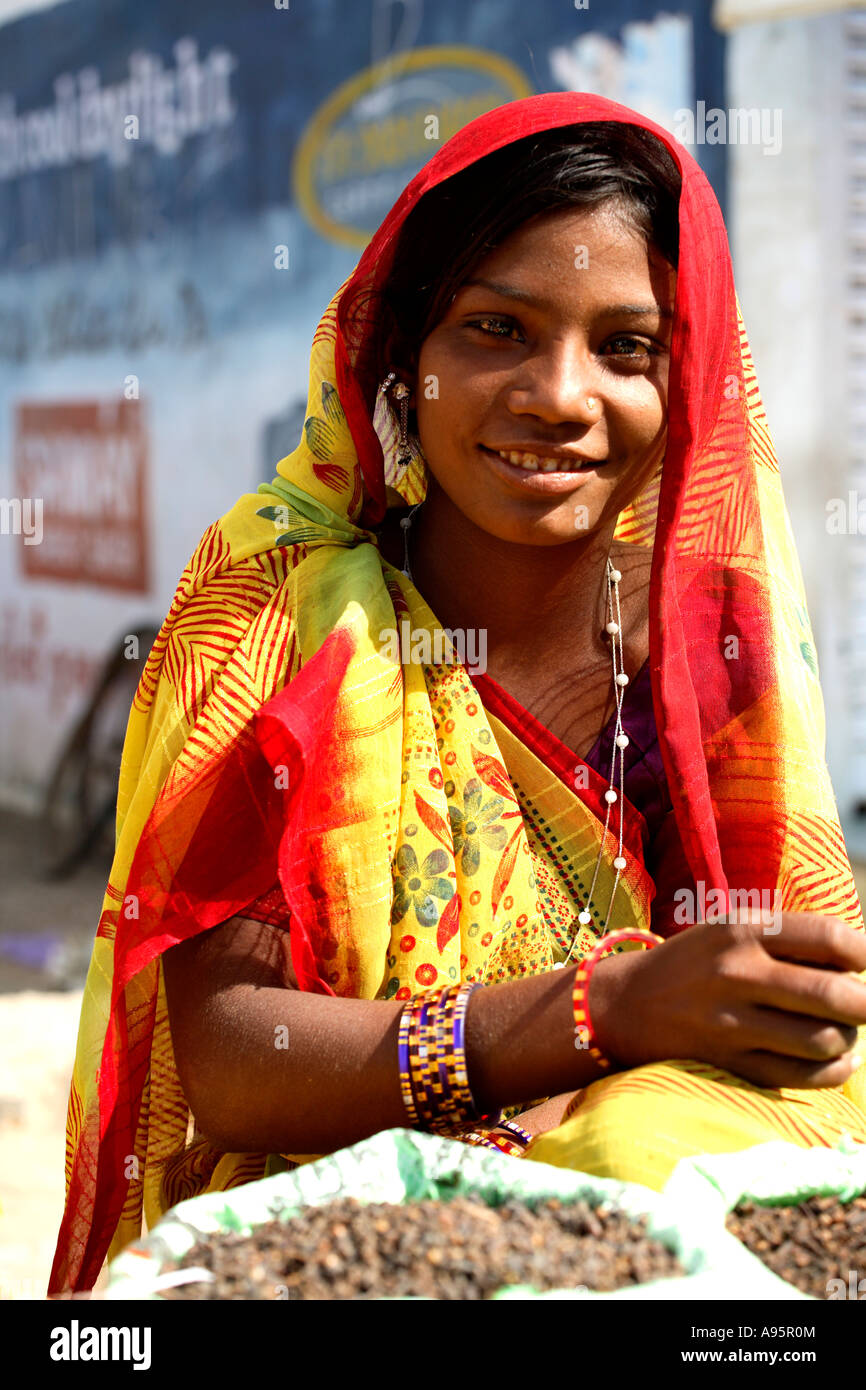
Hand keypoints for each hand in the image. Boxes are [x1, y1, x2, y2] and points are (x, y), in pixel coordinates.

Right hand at [588, 911, 865, 1088]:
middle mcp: (737, 973)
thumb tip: (861, 965)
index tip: (863, 964)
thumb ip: (791, 939)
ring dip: (848, 1039)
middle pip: (836, 995)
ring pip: (825, 1040)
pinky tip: (835, 1060)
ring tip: (843, 1031)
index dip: (863, 953)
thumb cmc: (696, 963)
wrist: (625, 1004)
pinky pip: (803, 1076)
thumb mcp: (732, 929)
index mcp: (742, 930)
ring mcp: (731, 1022)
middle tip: (862, 1004)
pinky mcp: (728, 1063)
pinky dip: (834, 1071)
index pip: (830, 937)